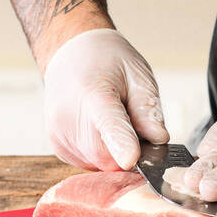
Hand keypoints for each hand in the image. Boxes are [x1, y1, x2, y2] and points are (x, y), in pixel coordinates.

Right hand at [43, 29, 168, 170]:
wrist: (70, 53)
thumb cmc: (107, 61)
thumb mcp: (138, 75)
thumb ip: (148, 110)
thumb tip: (159, 139)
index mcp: (93, 93)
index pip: (108, 125)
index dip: (122, 144)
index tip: (131, 159)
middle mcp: (67, 116)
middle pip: (106, 156)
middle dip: (128, 151)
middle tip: (133, 125)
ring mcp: (58, 133)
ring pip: (98, 164)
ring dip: (114, 154)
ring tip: (113, 120)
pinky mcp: (57, 145)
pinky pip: (87, 162)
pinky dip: (101, 153)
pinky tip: (99, 128)